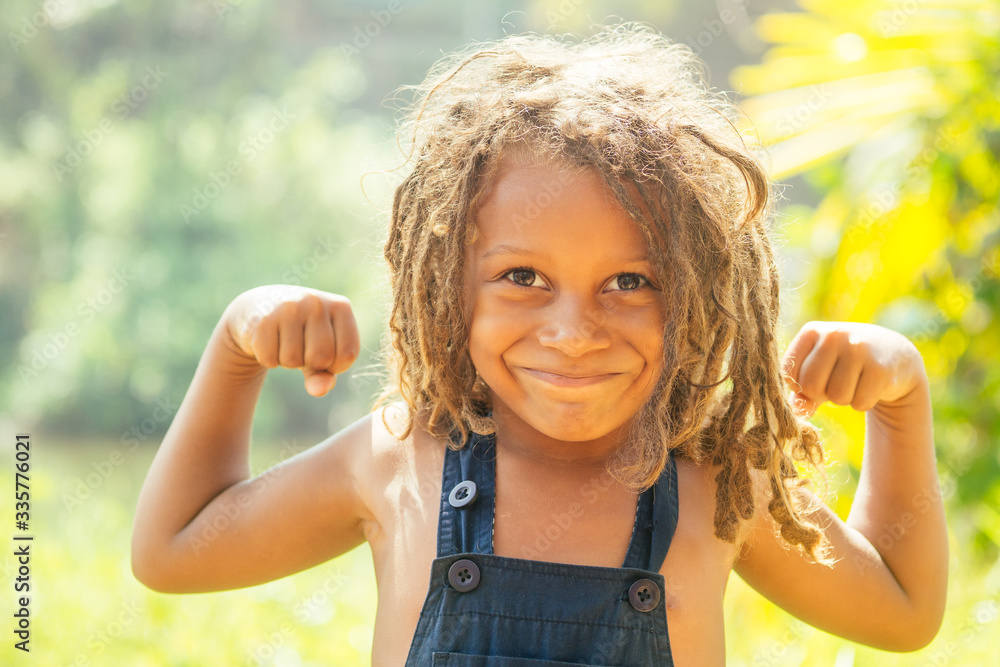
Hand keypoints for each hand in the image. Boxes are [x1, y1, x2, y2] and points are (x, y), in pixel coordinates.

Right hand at [223, 285, 359, 396]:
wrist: (261, 307)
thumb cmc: (301, 333)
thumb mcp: (320, 352)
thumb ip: (325, 375)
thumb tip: (321, 390)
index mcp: (341, 307)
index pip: (347, 354)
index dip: (335, 366)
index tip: (325, 355)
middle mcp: (316, 302)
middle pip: (321, 358)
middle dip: (310, 363)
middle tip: (301, 347)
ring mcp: (289, 307)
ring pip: (292, 361)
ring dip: (287, 361)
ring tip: (284, 342)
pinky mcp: (263, 318)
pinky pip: (269, 359)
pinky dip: (268, 359)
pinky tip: (269, 340)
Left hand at [781, 322, 924, 417]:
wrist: (894, 354)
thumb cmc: (844, 364)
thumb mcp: (818, 369)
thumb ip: (801, 390)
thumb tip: (798, 411)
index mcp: (812, 331)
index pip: (788, 372)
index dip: (800, 385)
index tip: (816, 379)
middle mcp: (834, 335)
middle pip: (811, 386)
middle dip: (821, 395)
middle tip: (837, 383)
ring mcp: (859, 349)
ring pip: (837, 396)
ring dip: (845, 399)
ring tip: (855, 382)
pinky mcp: (880, 368)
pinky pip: (860, 403)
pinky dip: (863, 403)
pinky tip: (871, 386)